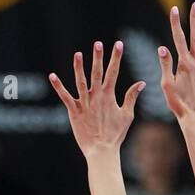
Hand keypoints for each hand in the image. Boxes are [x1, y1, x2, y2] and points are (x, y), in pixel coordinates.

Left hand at [50, 41, 144, 158]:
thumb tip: (141, 83)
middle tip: (98, 43)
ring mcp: (84, 103)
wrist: (101, 150)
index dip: (116, 57)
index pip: (114, 72)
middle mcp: (96, 97)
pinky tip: (52, 76)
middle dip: (98, 57)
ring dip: (79, 68)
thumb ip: (132, 97)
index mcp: (109, 96)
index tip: (118, 44)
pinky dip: (58, 87)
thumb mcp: (127, 115)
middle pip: (97, 73)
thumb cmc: (115, 134)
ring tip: (78, 54)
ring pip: (81, 82)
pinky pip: (65, 97)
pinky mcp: (74, 111)